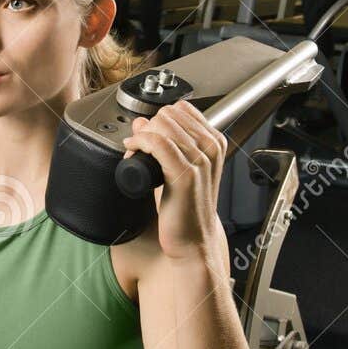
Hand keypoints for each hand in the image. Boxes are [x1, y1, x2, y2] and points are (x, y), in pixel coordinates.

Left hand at [120, 99, 226, 260]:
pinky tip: (133, 153)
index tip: (149, 136)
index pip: (181, 108)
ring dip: (141, 137)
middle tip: (140, 148)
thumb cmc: (186, 207)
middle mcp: (211, 147)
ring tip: (136, 154)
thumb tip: (142, 122)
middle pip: (168, 114)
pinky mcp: (185, 174)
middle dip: (148, 128)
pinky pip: (158, 143)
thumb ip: (163, 141)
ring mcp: (201, 160)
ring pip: (161, 126)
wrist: (192, 240)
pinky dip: (140, 143)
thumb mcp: (176, 167)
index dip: (159, 120)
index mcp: (214, 141)